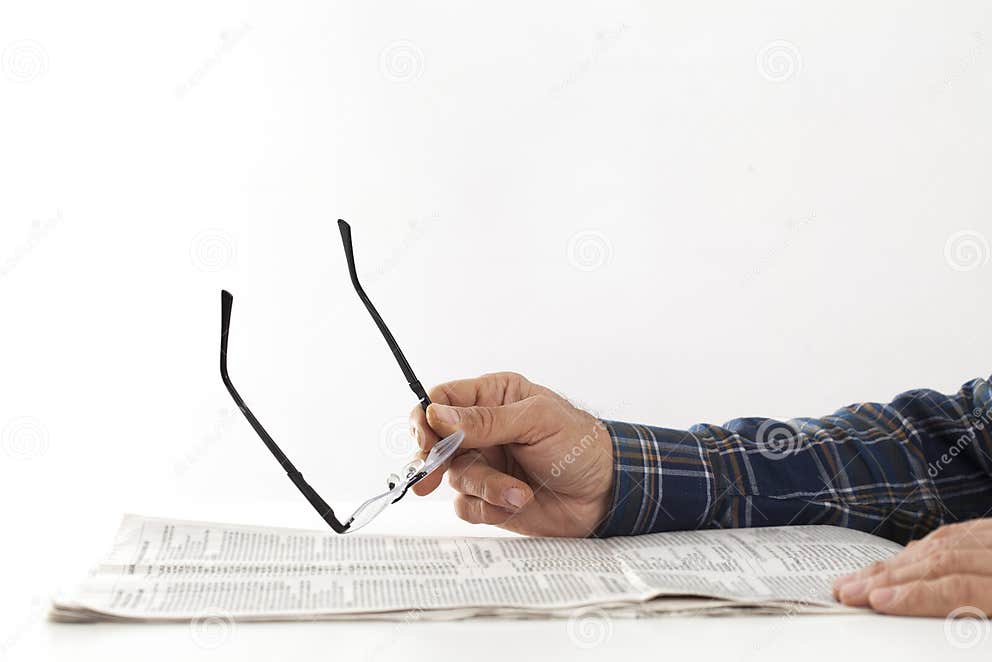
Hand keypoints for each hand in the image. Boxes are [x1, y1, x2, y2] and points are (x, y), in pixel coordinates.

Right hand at [408, 372, 613, 536]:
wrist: (605, 494)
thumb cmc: (580, 445)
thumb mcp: (536, 421)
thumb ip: (485, 420)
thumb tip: (437, 415)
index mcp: (494, 397)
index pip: (442, 399)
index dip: (426, 418)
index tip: (427, 439)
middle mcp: (484, 430)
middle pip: (436, 441)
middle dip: (436, 460)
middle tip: (430, 475)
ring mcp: (486, 464)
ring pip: (454, 476)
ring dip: (485, 487)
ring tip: (519, 491)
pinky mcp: (489, 498)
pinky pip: (466, 505)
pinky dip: (488, 507)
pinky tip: (517, 502)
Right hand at [832, 519, 991, 616]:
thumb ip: (968, 606)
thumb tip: (911, 608)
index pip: (959, 587)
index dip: (914, 595)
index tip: (876, 601)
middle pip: (941, 562)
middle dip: (889, 578)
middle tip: (849, 590)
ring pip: (941, 543)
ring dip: (896, 562)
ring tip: (860, 577)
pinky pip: (956, 532)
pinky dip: (923, 545)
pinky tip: (903, 556)